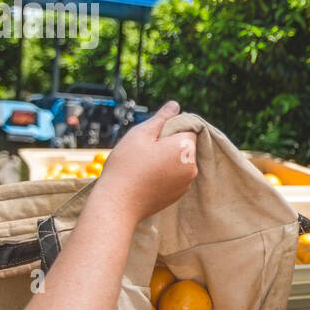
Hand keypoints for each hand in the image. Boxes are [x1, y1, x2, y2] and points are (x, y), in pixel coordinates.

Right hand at [95, 100, 197, 221]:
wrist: (117, 204)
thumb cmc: (126, 166)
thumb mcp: (141, 134)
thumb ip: (162, 118)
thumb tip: (175, 105)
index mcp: (185, 148)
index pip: (187, 128)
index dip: (169, 128)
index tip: (150, 136)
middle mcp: (192, 166)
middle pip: (184, 145)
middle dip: (168, 143)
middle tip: (144, 150)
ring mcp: (186, 183)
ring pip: (179, 161)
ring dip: (166, 158)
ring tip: (143, 164)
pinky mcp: (178, 194)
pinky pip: (175, 176)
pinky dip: (164, 173)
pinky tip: (145, 177)